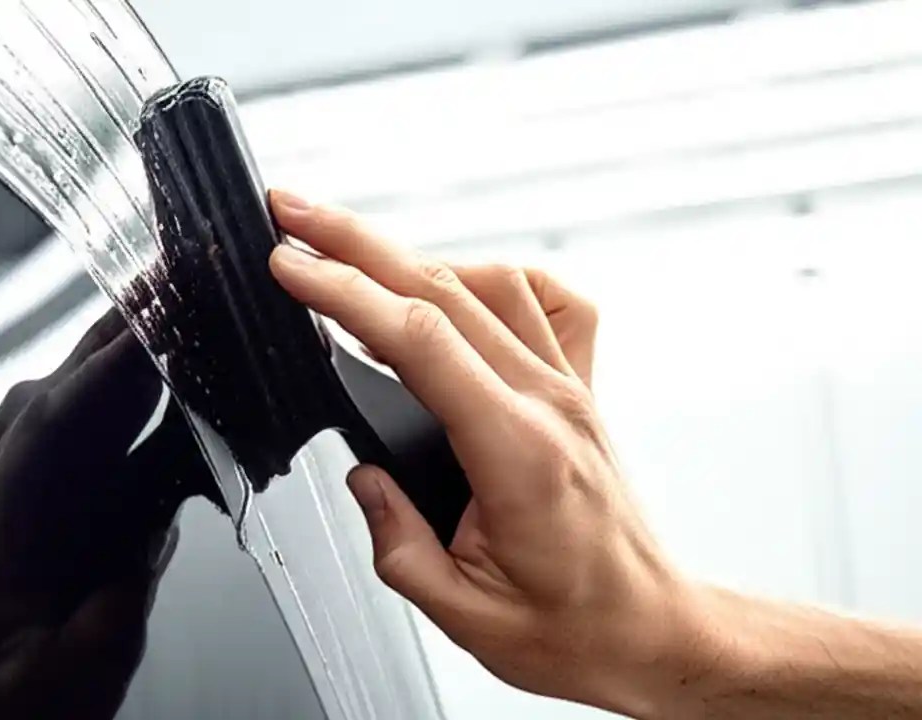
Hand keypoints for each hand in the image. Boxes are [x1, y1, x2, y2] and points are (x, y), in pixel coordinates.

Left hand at [0, 310, 207, 719]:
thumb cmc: (24, 706)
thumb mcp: (84, 656)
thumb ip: (118, 585)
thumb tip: (154, 521)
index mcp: (3, 527)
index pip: (54, 421)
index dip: (105, 367)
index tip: (149, 319)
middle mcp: (12, 498)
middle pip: (65, 394)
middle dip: (115, 338)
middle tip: (168, 281)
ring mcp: (37, 500)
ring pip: (79, 410)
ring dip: (124, 363)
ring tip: (177, 317)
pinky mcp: (68, 514)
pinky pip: (98, 447)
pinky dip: (134, 411)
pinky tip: (173, 391)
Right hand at [267, 190, 709, 717]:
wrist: (651, 630)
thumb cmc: (574, 627)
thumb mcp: (467, 615)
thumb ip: (398, 544)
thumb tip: (363, 479)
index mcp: (516, 454)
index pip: (418, 341)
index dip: (345, 292)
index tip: (289, 264)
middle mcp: (548, 403)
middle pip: (443, 289)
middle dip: (354, 241)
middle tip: (291, 211)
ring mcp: (569, 388)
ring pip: (487, 283)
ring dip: (409, 251)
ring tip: (345, 243)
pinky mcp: (577, 388)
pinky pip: (541, 301)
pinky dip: (488, 277)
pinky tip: (451, 285)